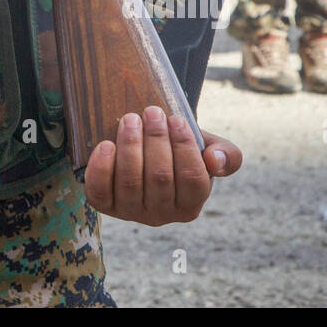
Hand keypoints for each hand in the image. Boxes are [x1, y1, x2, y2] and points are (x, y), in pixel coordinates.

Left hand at [83, 106, 242, 224]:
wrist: (144, 150)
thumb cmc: (178, 150)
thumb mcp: (207, 148)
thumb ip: (226, 155)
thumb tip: (215, 161)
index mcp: (190, 205)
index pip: (193, 179)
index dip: (185, 148)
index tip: (176, 119)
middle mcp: (162, 215)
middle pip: (160, 178)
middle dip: (156, 140)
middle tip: (152, 111)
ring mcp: (131, 212)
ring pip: (130, 182)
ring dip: (130, 146)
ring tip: (130, 119)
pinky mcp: (105, 206)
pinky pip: (100, 192)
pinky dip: (102, 167)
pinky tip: (106, 144)